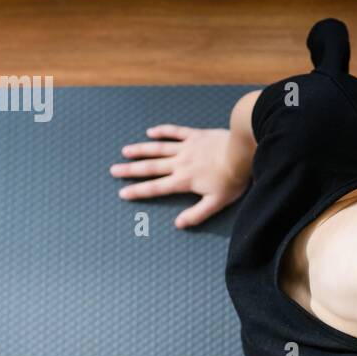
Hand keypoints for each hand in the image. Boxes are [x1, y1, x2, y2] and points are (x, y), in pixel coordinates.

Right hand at [110, 124, 248, 227]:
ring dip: (141, 150)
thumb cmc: (232, 178)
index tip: (122, 192)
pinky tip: (150, 132)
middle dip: (131, 170)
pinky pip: (175, 131)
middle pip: (151, 167)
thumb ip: (197, 214)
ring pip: (158, 148)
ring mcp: (186, 147)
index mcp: (183, 181)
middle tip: (114, 170)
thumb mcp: (217, 202)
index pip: (156, 188)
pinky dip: (162, 131)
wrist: (242, 150)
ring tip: (125, 151)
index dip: (138, 191)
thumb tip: (178, 224)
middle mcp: (179, 163)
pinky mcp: (195, 135)